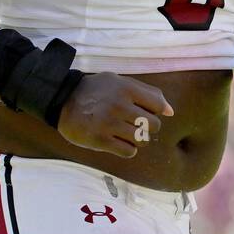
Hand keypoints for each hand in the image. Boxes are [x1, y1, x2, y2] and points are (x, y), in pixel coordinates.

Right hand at [56, 73, 173, 157]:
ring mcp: (109, 124)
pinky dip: (128, 149)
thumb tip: (170, 111)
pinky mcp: (100, 140)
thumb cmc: (96, 90)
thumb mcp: (120, 82)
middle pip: (153, 125)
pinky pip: (128, 152)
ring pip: (142, 140)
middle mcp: (119, 106)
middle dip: (148, 127)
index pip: (158, 105)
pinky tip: (119, 141)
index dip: (155, 111)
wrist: (62, 100)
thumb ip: (147, 93)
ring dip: (138, 139)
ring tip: (127, 133)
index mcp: (126, 88)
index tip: (145, 111)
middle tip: (135, 124)